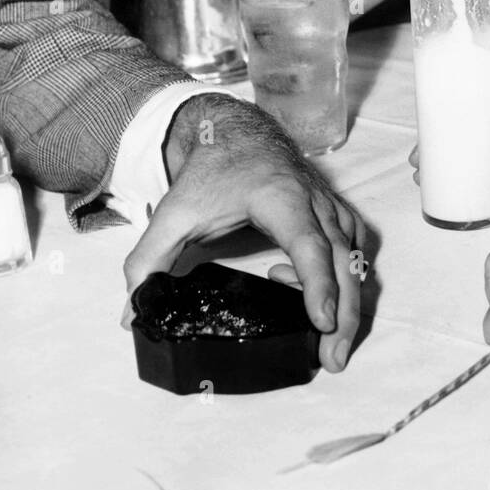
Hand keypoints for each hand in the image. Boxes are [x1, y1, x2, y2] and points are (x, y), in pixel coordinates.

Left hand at [123, 96, 365, 372]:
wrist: (235, 131)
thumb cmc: (212, 169)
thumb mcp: (173, 212)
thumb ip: (149, 259)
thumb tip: (133, 310)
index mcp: (280, 199)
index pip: (309, 245)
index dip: (318, 285)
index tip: (322, 321)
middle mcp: (314, 202)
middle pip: (344, 260)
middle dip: (345, 313)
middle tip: (332, 359)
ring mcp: (330, 206)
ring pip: (356, 257)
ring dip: (351, 302)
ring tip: (330, 344)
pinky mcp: (334, 213)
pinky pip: (354, 250)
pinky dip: (345, 277)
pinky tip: (310, 292)